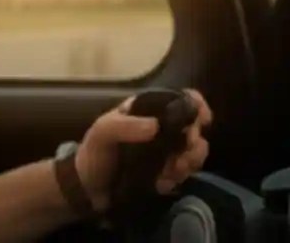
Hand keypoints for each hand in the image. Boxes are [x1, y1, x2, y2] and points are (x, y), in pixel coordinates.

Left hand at [73, 89, 212, 211]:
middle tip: (180, 158)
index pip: (180, 99)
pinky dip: (179, 178)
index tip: (202, 120)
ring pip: (194, 152)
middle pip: (194, 128)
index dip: (196, 105)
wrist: (87, 191)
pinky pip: (185, 173)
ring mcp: (167, 152)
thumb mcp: (103, 133)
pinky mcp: (167, 174)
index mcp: (148, 110)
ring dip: (189, 162)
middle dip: (194, 142)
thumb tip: (155, 126)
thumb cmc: (94, 154)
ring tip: (172, 172)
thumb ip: (124, 126)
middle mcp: (162, 128)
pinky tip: (162, 184)